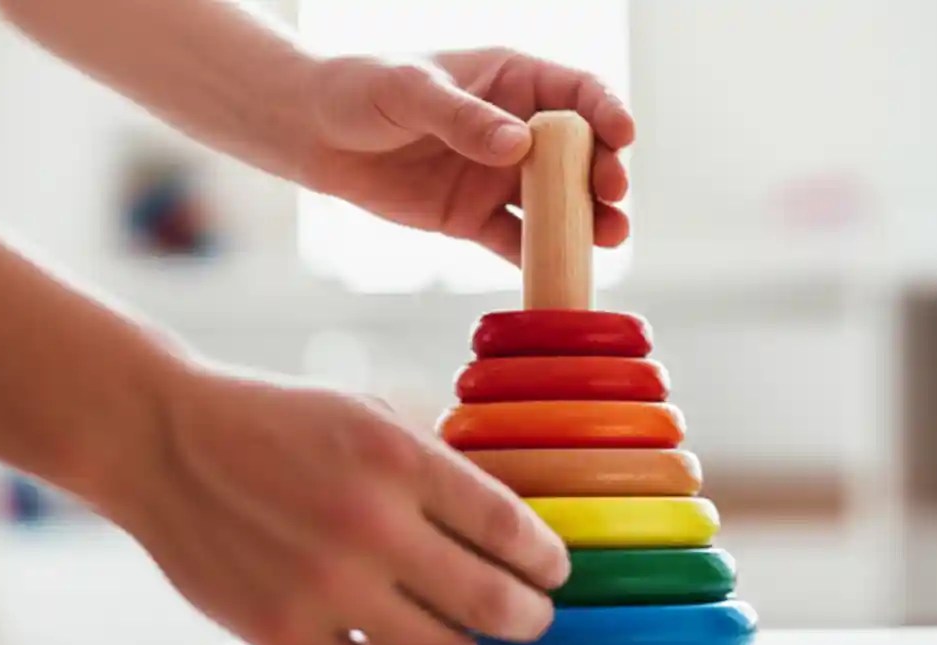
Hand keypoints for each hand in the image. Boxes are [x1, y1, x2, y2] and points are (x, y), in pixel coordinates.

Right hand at [108, 362, 568, 644]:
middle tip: (535, 617)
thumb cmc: (277, 424)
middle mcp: (367, 524)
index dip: (546, 559)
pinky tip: (385, 640)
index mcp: (398, 459)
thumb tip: (507, 527)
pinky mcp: (280, 631)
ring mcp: (322, 585)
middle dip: (530, 617)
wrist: (166, 441)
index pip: (508, 528)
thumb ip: (435, 467)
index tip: (554, 571)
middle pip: (490, 601)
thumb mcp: (369, 416)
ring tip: (466, 635)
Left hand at [296, 48, 635, 263]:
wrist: (312, 135)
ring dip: (587, 221)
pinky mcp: (476, 219)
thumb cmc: (361, 89)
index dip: (607, 111)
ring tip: (608, 237)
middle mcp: (517, 130)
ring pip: (557, 203)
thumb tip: (519, 146)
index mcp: (512, 80)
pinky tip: (559, 271)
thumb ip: (464, 118)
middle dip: (604, 173)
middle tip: (613, 195)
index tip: (623, 135)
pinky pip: (516, 242)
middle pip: (580, 153)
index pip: (576, 91)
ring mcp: (499, 178)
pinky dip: (539, 258)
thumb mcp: (410, 91)